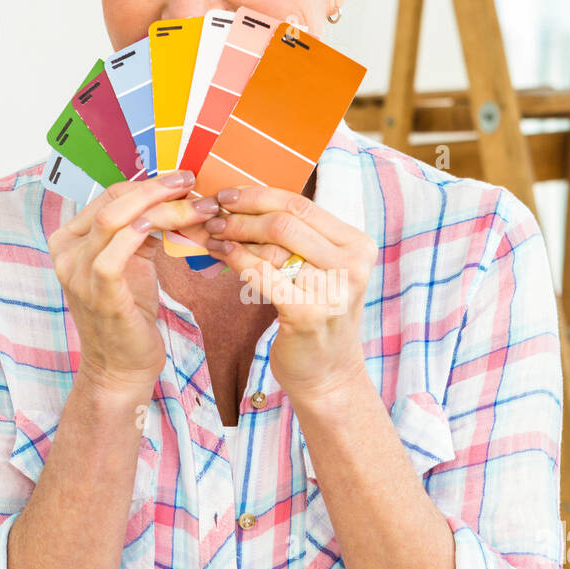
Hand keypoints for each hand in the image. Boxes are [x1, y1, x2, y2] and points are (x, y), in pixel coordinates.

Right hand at [47, 174, 219, 390]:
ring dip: (163, 209)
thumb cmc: (129, 314)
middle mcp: (67, 252)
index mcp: (71, 239)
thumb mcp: (132, 263)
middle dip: (159, 189)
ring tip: (199, 208)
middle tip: (194, 184)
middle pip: (113, 202)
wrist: (121, 367)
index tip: (183, 181)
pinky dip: (138, 234)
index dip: (148, 184)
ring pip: (116, 220)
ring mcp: (77, 273)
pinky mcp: (98, 294)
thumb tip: (172, 197)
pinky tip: (164, 227)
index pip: (110, 195)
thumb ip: (140, 231)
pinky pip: (113, 254)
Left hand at [202, 185, 377, 401]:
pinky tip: (221, 254)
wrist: (327, 374)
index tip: (228, 194)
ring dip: (234, 235)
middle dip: (242, 214)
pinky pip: (263, 274)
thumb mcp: (320, 271)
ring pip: (272, 245)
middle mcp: (352, 265)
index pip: (301, 205)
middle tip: (213, 216)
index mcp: (357, 245)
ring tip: (212, 234)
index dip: (259, 195)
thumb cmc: (317, 317)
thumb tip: (243, 201)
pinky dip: (237, 259)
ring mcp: (334, 290)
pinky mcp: (308, 313)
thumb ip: (298, 238)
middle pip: (285, 221)